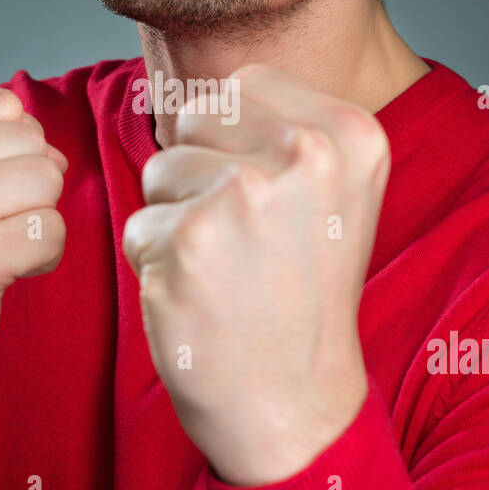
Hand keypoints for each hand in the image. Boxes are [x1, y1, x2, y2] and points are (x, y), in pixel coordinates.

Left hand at [122, 64, 389, 485]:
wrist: (295, 404)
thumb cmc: (301, 297)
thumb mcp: (331, 195)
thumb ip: (283, 130)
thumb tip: (200, 88)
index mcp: (350, 134)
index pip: (243, 86)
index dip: (231, 143)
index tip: (267, 205)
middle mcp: (305, 155)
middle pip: (194, 120)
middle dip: (197, 176)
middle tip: (243, 243)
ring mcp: (245, 196)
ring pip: (160, 171)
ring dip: (174, 222)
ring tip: (224, 271)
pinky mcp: (189, 240)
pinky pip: (139, 226)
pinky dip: (156, 266)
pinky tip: (201, 299)